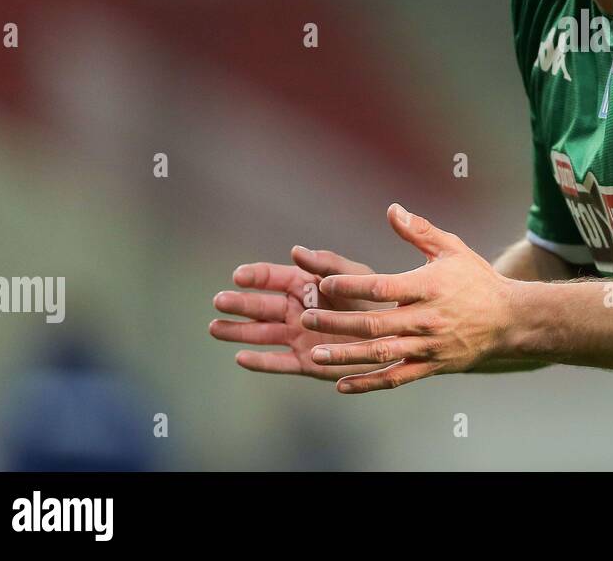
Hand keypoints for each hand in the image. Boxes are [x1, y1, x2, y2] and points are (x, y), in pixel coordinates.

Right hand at [209, 246, 391, 380]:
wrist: (397, 332)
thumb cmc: (377, 298)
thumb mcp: (355, 275)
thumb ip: (328, 264)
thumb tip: (295, 250)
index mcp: (306, 285)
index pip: (273, 278)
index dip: (255, 276)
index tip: (239, 275)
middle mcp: (297, 310)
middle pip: (261, 306)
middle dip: (240, 303)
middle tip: (219, 301)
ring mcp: (299, 337)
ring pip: (263, 334)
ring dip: (239, 331)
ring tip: (215, 328)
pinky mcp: (307, 362)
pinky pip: (279, 362)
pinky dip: (261, 362)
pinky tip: (241, 358)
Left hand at [304, 203, 517, 392]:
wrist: (510, 320)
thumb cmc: (477, 280)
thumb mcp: (452, 248)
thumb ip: (419, 231)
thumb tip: (392, 209)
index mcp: (429, 286)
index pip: (382, 287)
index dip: (350, 287)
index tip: (324, 283)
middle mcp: (427, 318)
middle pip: (375, 323)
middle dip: (337, 322)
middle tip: (306, 318)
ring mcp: (429, 346)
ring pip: (381, 354)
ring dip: (346, 356)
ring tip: (315, 354)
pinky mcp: (431, 367)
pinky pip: (396, 378)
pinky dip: (368, 384)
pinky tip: (342, 384)